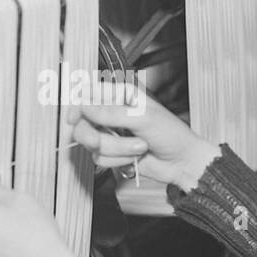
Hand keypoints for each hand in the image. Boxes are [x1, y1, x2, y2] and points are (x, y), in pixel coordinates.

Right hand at [69, 82, 219, 191]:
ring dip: (116, 149)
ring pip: (92, 144)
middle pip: (83, 123)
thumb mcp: (143, 117)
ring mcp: (111, 135)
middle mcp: (113, 114)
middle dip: (93, 135)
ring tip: (138, 146)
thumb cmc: (171, 133)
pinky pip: (100, 159)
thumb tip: (85, 106)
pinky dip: (118, 160)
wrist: (181, 161)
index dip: (78, 106)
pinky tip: (135, 156)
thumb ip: (111, 112)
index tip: (75, 118)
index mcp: (121, 95)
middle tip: (99, 141)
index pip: (89, 94)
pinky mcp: (113, 153)